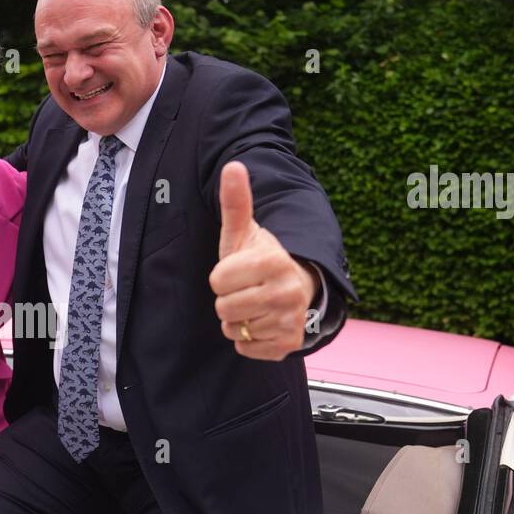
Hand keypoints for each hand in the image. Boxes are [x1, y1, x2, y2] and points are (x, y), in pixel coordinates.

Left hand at [208, 161, 319, 359]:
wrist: (295, 288)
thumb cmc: (259, 260)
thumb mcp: (244, 233)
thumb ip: (236, 203)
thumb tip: (233, 166)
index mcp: (274, 261)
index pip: (217, 281)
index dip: (221, 277)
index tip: (238, 271)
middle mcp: (288, 292)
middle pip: (223, 308)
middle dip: (228, 299)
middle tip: (246, 290)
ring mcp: (291, 321)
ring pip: (234, 329)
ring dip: (237, 320)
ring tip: (254, 305)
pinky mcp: (289, 345)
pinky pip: (245, 348)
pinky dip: (247, 339)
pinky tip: (261, 322)